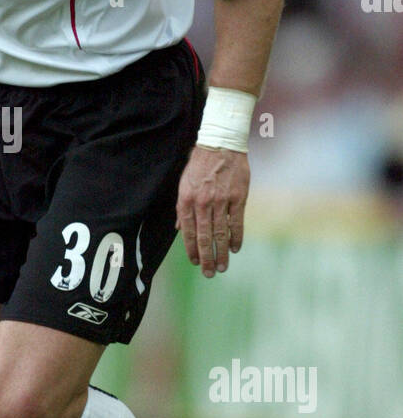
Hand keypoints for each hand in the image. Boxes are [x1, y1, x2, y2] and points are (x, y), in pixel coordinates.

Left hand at [176, 144, 249, 276]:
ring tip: (222, 266)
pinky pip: (237, 222)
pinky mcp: (238, 197)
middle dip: (206, 258)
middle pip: (204, 237)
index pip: (188, 232)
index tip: (195, 262)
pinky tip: (235, 248)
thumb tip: (179, 229)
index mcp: (186, 199)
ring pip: (221, 233)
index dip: (191, 249)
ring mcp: (221, 201)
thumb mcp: (183, 183)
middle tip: (209, 273)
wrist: (220, 144)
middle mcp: (202, 202)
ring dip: (222, 252)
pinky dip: (236, 237)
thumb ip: (182, 208)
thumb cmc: (199, 164)